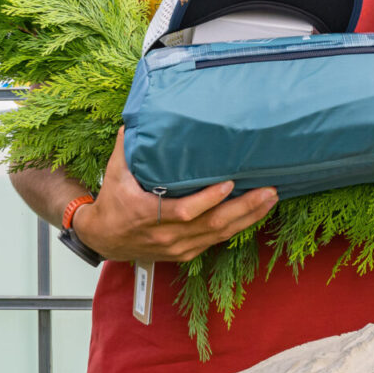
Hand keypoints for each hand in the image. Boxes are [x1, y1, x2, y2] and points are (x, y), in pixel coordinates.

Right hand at [70, 128, 277, 263]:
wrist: (103, 239)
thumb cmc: (113, 203)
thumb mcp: (115, 172)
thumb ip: (128, 146)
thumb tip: (137, 119)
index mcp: (147, 215)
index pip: (184, 212)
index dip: (208, 200)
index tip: (229, 183)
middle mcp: (166, 235)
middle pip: (212, 225)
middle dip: (244, 208)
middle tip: (268, 191)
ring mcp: (178, 247)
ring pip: (219, 235)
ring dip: (248, 217)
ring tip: (270, 199)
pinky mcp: (186, 253)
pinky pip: (216, 240)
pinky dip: (238, 227)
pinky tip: (255, 213)